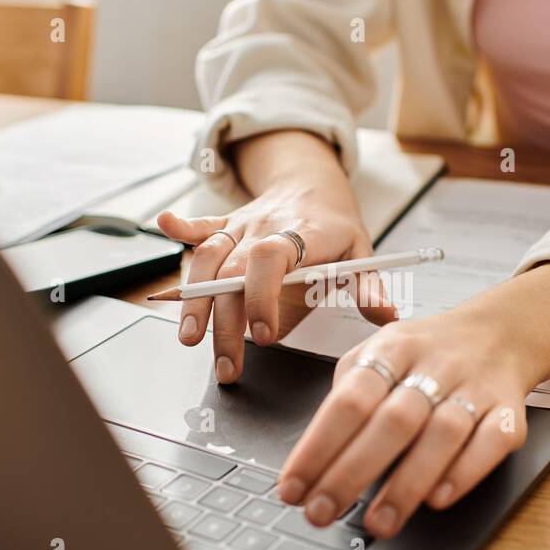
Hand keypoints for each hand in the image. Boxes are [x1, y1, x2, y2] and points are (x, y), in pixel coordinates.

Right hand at [157, 150, 396, 382]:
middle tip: (226, 366)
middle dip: (224, 323)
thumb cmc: (336, 227)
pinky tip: (163, 225)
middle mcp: (263, 229)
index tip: (265, 336)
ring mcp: (240, 227)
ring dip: (194, 297)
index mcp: (299, 234)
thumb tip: (386, 316)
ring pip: (208, 258)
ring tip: (189, 338)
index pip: (271, 261)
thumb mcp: (362, 253)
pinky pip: (201, 226)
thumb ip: (370, 286)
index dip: (262, 296)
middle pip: (232, 273)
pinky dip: (180, 227)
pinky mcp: (225, 226)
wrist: (314, 184)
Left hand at [277, 296, 531, 538]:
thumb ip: (348, 395)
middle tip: (322, 513)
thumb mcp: (379, 354)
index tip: (293, 489)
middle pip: (392, 421)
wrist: (500, 332)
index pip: (349, 400)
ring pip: (443, 434)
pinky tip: (438, 499)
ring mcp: (475, 388)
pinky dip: (465, 472)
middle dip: (351, 473)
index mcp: (392, 349)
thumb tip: (313, 457)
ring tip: (378, 523)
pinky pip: (492, 441)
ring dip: (406, 484)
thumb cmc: (426, 356)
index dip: (317, 447)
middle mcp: (434, 365)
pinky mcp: (509, 411)